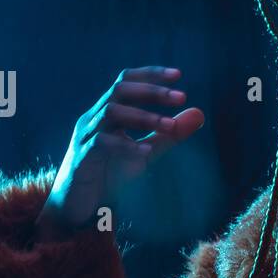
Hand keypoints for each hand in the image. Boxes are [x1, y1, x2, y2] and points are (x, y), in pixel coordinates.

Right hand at [35, 67, 204, 239]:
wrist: (78, 203)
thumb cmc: (109, 173)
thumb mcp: (146, 151)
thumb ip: (170, 134)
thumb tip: (199, 113)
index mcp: (108, 111)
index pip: (126, 81)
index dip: (150, 74)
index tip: (178, 75)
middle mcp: (95, 117)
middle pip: (120, 89)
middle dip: (152, 91)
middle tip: (181, 97)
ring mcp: (86, 134)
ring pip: (111, 112)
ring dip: (144, 116)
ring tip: (170, 126)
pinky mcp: (82, 156)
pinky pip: (102, 143)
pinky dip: (126, 146)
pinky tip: (146, 153)